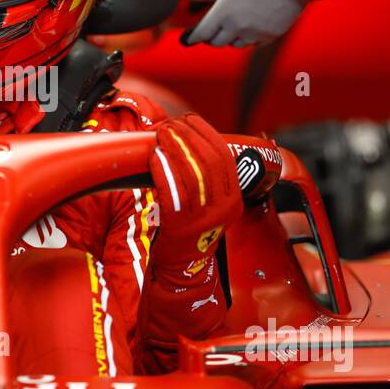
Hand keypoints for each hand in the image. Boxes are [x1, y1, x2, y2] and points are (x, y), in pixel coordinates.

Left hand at [150, 115, 243, 264]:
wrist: (183, 269)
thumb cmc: (191, 230)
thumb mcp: (210, 204)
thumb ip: (207, 177)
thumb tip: (188, 140)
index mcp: (233, 198)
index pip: (225, 157)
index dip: (207, 133)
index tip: (191, 119)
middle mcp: (222, 207)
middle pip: (209, 161)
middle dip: (189, 136)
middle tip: (172, 124)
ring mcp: (203, 218)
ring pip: (192, 173)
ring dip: (175, 148)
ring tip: (162, 134)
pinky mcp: (182, 226)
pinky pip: (173, 192)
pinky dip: (164, 171)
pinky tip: (155, 157)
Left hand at [184, 0, 307, 46]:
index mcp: (224, 12)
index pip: (202, 33)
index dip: (191, 37)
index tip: (186, 40)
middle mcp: (238, 27)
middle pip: (216, 42)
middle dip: (210, 37)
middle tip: (208, 30)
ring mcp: (256, 33)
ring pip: (235, 44)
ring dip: (229, 38)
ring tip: (230, 26)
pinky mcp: (272, 34)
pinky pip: (254, 43)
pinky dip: (248, 38)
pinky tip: (250, 26)